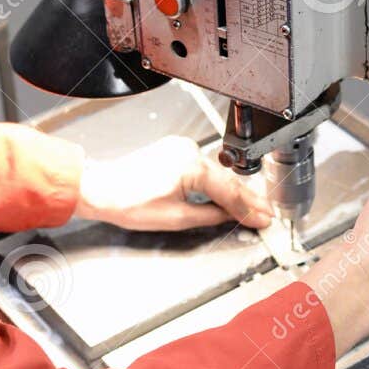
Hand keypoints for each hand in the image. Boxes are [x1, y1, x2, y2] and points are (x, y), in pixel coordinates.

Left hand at [75, 135, 272, 231]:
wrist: (101, 187)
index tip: (264, 219)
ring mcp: (181, 148)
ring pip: (217, 172)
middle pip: (227, 180)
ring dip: (234, 190)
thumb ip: (209, 216)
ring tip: (253, 206)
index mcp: (192, 166)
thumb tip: (230, 217)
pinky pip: (204, 167)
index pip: (229, 192)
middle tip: (267, 213)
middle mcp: (189, 151)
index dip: (249, 209)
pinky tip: (228, 192)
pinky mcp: (175, 150)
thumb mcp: (175, 218)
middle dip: (248, 199)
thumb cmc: (128, 201)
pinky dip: (217, 181)